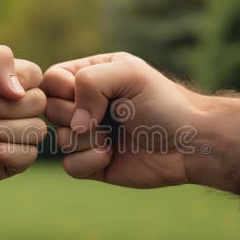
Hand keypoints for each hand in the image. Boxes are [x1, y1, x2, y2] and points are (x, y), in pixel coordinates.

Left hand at [0, 45, 46, 187]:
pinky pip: (28, 156)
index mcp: (10, 80)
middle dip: (1, 108)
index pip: (37, 76)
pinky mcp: (13, 162)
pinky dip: (0, 152)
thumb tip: (21, 91)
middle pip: (39, 104)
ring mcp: (17, 135)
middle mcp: (18, 106)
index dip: (13, 83)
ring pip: (37, 131)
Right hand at [41, 52, 239, 192]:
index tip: (90, 94)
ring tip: (113, 138)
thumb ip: (90, 81)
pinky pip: (70, 165)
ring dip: (86, 140)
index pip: (51, 79)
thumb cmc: (164, 103)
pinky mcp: (93, 163)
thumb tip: (72, 123)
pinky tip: (111, 156)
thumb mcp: (128, 74)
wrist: (189, 143)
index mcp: (91, 76)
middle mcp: (85, 104)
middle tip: (105, 117)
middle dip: (74, 116)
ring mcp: (88, 134)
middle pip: (49, 109)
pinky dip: (88, 162)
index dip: (63, 89)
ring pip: (58, 138)